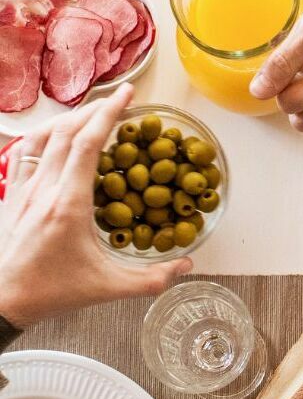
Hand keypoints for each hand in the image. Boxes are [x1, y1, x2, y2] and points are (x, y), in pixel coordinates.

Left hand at [0, 85, 190, 327]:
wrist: (1, 303)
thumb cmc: (53, 293)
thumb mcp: (107, 288)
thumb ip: (151, 279)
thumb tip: (188, 265)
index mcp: (68, 205)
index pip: (87, 144)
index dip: (109, 113)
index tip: (127, 94)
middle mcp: (42, 190)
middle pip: (66, 132)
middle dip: (94, 108)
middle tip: (119, 98)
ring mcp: (21, 191)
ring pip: (42, 137)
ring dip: (68, 118)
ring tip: (90, 112)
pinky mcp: (10, 196)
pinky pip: (23, 153)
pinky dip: (43, 136)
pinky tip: (55, 136)